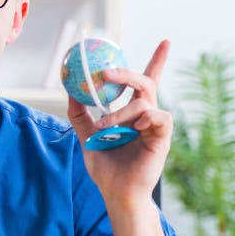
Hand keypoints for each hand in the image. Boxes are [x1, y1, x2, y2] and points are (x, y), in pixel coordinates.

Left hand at [68, 40, 171, 235]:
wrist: (116, 193)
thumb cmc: (106, 167)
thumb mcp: (86, 137)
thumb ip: (79, 114)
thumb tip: (69, 91)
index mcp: (132, 114)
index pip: (146, 81)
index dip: (157, 61)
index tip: (165, 42)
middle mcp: (146, 116)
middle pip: (144, 81)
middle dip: (127, 72)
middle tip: (106, 71)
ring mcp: (155, 126)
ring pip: (143, 100)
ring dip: (120, 111)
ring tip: (105, 128)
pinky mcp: (162, 138)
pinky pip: (157, 116)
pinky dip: (141, 119)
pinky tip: (131, 130)